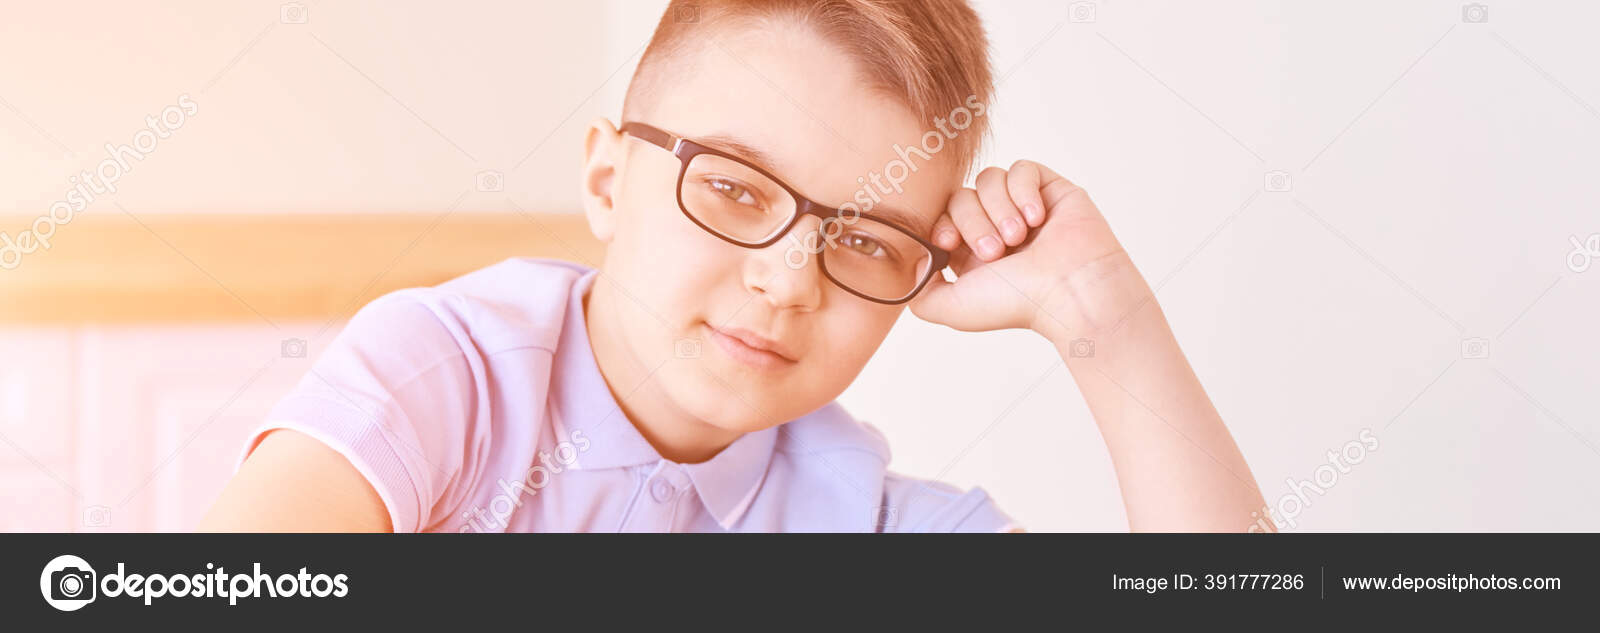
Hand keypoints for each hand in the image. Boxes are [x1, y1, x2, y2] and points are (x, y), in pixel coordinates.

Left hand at [910, 160, 1147, 342]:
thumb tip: (915, 259)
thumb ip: (919, 293)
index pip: (940, 217)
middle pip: (961, 196)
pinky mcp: (1049, 189)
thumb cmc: (1018, 304)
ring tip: (1019, 237)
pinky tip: (1037, 218)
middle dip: (973, 222)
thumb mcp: (951, 308)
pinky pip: (1021, 169)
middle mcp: (995, 227)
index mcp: (972, 252)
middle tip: (996, 251)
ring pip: (988, 180)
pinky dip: (1023, 191)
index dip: (940, 223)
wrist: (1070, 291)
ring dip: (999, 209)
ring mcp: (1022, 206)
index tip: (947, 241)